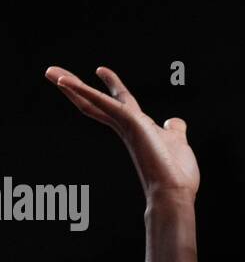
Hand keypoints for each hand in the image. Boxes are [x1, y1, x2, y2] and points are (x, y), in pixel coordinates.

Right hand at [46, 65, 199, 197]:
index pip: (118, 103)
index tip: (100, 69)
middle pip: (95, 102)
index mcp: (137, 128)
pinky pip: (102, 102)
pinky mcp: (128, 122)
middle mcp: (126, 126)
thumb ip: (174, 130)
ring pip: (93, 101)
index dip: (110, 86)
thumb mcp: (177, 141)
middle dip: (76, 86)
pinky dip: (83, 90)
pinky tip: (65, 81)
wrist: (174, 192)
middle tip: (53, 72)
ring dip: (72, 85)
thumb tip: (174, 122)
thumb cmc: (176, 174)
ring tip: (51, 71)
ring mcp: (126, 124)